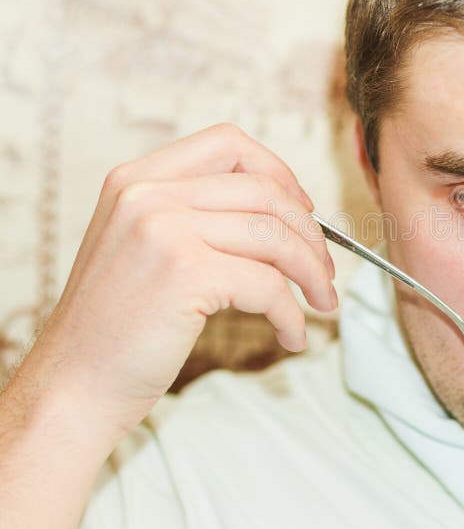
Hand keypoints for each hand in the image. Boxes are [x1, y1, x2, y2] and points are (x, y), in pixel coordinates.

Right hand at [26, 122, 336, 440]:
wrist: (74, 385)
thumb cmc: (116, 324)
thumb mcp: (143, 245)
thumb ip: (196, 214)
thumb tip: (282, 213)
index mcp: (137, 178)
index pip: (229, 143)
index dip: (278, 172)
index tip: (303, 209)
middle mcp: (147, 194)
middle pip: (264, 190)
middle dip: (309, 232)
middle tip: (324, 267)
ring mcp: (164, 229)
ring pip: (275, 235)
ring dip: (311, 271)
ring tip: (321, 300)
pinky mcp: (185, 273)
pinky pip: (268, 285)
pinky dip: (291, 313)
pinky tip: (291, 335)